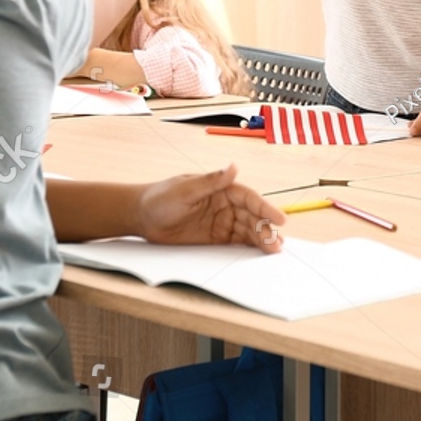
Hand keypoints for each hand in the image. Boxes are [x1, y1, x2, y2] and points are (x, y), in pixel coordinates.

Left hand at [137, 164, 285, 251]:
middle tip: (276, 244)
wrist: (141, 217)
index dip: (266, 208)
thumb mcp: (185, 189)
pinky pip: (235, 242)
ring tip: (273, 251)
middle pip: (251, 217)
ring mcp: (221, 221)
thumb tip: (233, 167)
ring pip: (247, 231)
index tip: (280, 219)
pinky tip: (258, 254)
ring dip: (261, 240)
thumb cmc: (160, 198)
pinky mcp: (214, 237)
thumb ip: (211, 181)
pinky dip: (248, 248)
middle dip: (265, 230)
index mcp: (221, 188)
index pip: (249, 198)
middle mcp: (225, 204)